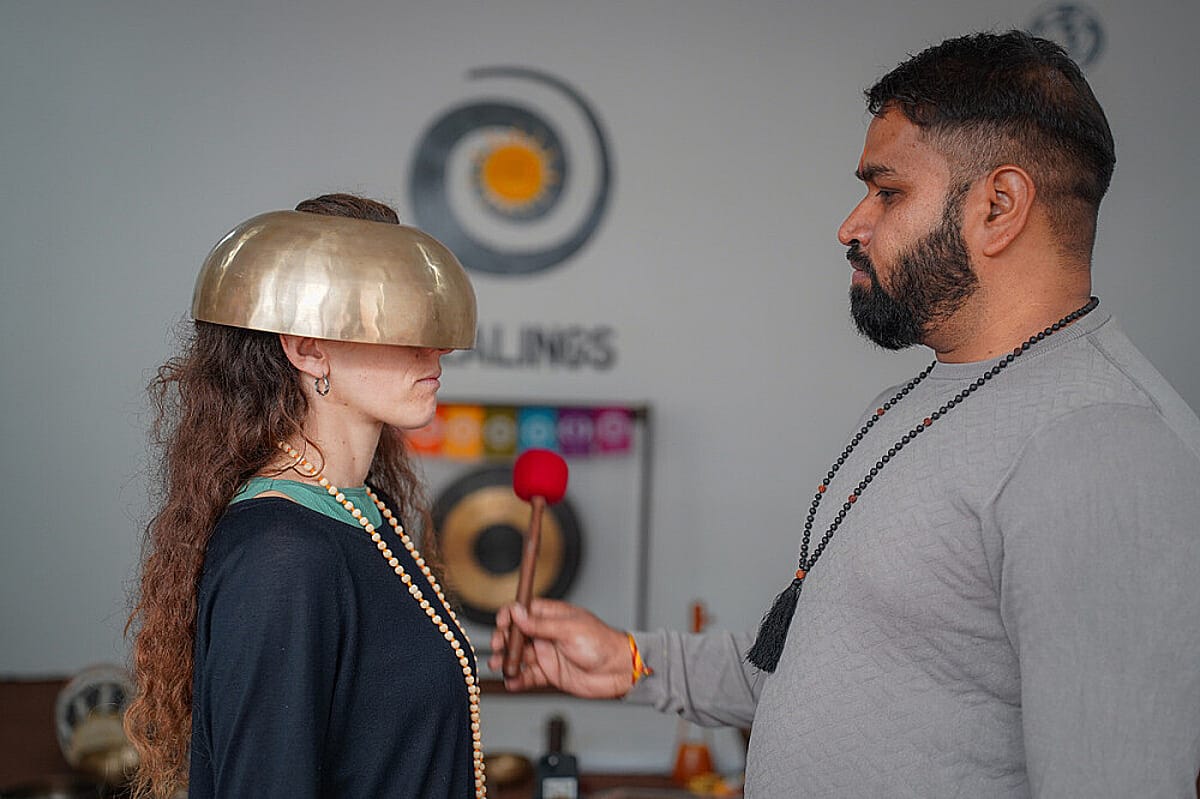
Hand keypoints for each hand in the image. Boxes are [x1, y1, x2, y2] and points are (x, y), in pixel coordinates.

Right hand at [488, 599, 631, 697]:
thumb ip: (541, 624)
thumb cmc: (601, 643)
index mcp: (552, 616)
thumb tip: (517, 613)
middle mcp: (546, 634)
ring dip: (507, 661)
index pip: (523, 612)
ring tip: (499, 666)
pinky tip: (512, 682)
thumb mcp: (569, 629)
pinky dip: (518, 679)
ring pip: (519, 656)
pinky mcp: (550, 673)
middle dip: (504, 640)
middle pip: (516, 635)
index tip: (502, 624)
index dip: (510, 616)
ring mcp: (547, 654)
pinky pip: (528, 676)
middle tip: (498, 647)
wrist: (617, 671)